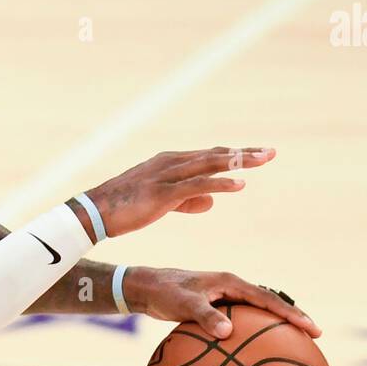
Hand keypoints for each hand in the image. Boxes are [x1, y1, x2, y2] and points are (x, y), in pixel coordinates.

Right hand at [78, 147, 275, 239]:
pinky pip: (197, 185)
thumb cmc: (125, 208)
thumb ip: (188, 200)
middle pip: (215, 155)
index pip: (209, 156)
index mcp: (170, 163)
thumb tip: (213, 201)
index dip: (235, 155)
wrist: (95, 212)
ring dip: (238, 162)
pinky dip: (220, 184)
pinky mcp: (162, 192)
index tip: (258, 155)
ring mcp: (166, 176)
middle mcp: (171, 163)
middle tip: (271, 153)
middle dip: (244, 154)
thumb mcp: (161, 203)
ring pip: (209, 164)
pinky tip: (240, 185)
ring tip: (263, 160)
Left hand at [122, 267, 321, 338]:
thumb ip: (204, 316)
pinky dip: (251, 335)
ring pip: (258, 314)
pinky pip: (241, 323)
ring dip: (275, 328)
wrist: (147, 287)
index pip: (269, 299)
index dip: (292, 314)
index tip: (312, 329)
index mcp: (231, 283)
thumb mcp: (183, 303)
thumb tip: (227, 333)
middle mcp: (232, 289)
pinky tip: (253, 356)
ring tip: (293, 348)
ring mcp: (226, 299)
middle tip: (315, 338)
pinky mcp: (217, 308)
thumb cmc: (164, 292)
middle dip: (293, 320)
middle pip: (270, 305)